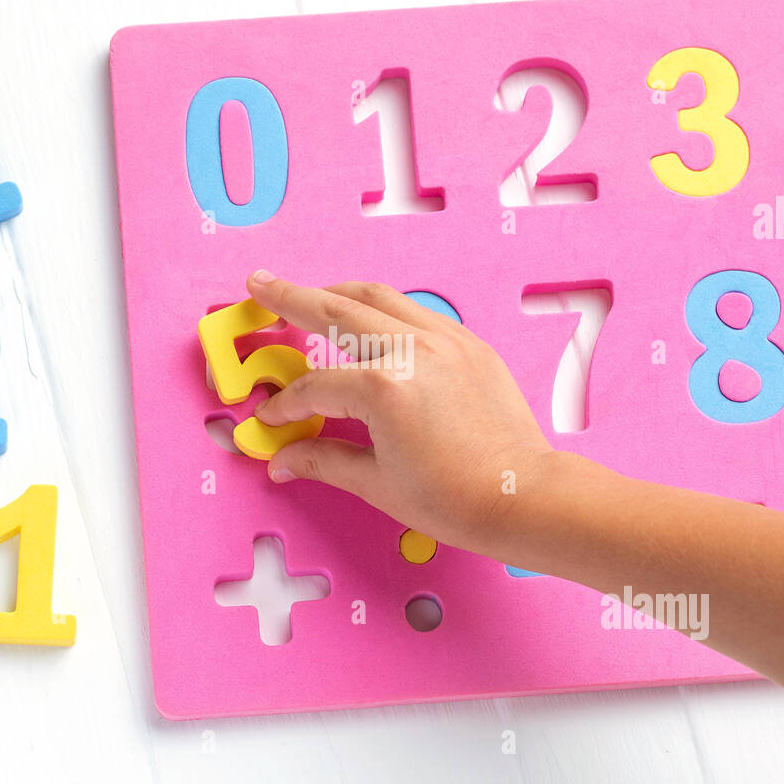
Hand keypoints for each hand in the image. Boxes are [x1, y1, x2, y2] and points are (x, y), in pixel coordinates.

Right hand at [245, 271, 563, 556]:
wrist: (522, 495)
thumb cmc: (457, 498)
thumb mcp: (377, 483)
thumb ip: (323, 460)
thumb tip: (284, 459)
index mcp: (383, 388)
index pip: (314, 387)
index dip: (286, 405)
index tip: (272, 419)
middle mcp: (413, 351)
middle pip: (336, 311)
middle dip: (291, 298)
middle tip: (261, 285)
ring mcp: (445, 341)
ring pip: (379, 298)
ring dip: (338, 292)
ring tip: (310, 293)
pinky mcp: (469, 345)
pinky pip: (417, 313)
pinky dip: (385, 310)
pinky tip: (370, 320)